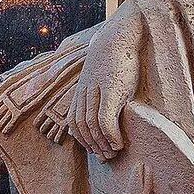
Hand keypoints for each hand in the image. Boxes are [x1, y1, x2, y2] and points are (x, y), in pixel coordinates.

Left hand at [66, 2, 142, 161]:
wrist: (120, 35)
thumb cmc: (116, 55)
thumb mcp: (102, 74)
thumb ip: (99, 87)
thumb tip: (107, 99)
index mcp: (82, 89)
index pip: (73, 121)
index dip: (81, 138)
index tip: (94, 149)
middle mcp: (85, 92)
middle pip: (80, 127)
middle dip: (91, 146)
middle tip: (104, 158)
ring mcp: (97, 92)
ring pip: (91, 127)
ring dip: (101, 144)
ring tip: (112, 154)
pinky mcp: (110, 91)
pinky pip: (105, 121)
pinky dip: (110, 136)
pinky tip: (118, 143)